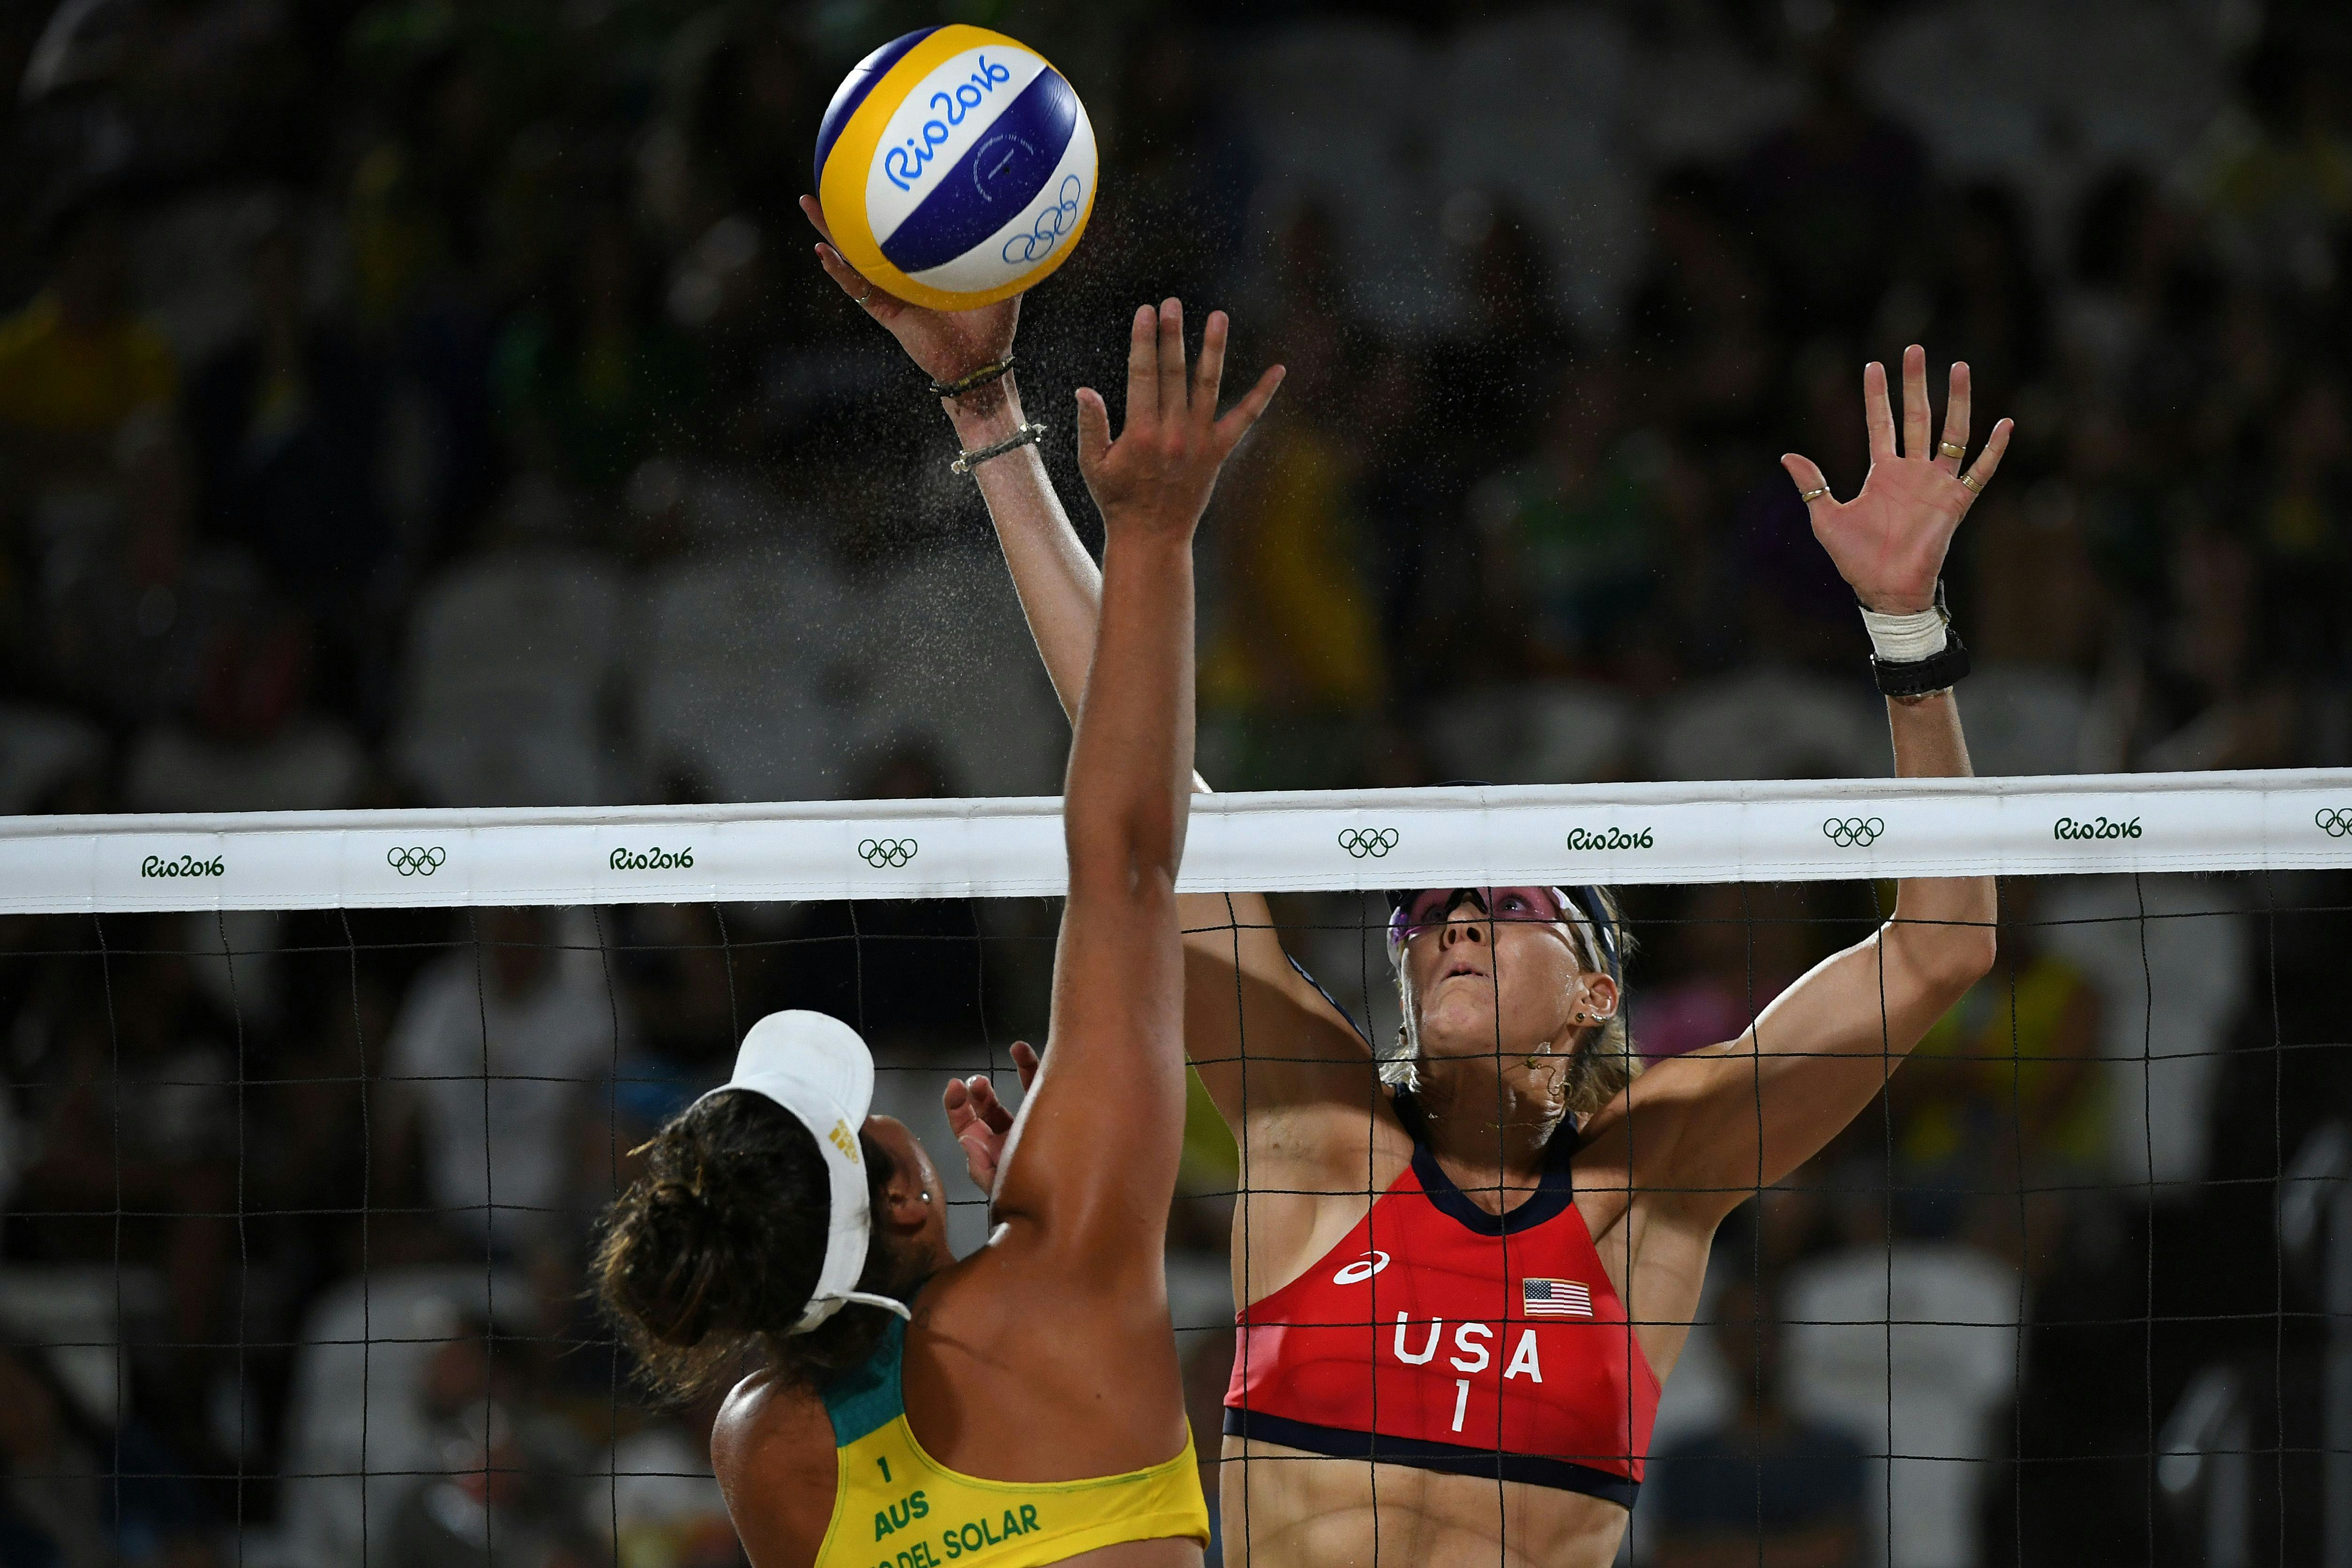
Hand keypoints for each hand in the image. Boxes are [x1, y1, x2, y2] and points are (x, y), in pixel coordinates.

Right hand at [800, 194, 1015, 389]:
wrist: (981, 364)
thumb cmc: (992, 325)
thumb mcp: (1002, 278)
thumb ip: (1006, 248)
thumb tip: (1026, 211)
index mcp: (925, 262)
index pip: (902, 227)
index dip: (888, 203)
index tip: (875, 171)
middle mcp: (903, 273)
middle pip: (867, 234)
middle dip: (846, 207)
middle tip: (826, 177)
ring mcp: (891, 291)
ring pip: (852, 256)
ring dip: (829, 231)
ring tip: (809, 204)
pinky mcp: (886, 312)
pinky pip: (857, 288)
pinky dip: (839, 271)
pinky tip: (823, 252)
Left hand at [942, 1040, 1039, 1193]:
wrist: (1067, 1204)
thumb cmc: (1033, 1203)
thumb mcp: (1000, 1187)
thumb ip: (979, 1166)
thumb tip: (967, 1138)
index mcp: (990, 1152)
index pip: (965, 1125)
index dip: (956, 1106)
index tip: (955, 1087)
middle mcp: (1007, 1137)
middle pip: (987, 1107)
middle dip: (980, 1091)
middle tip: (979, 1083)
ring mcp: (1029, 1126)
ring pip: (1016, 1093)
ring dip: (1012, 1070)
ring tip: (1014, 1052)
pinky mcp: (1052, 1117)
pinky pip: (1041, 1089)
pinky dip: (1032, 1068)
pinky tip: (1026, 1052)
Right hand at [1078, 299, 1283, 540]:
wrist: (1152, 537)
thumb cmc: (1117, 500)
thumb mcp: (1093, 465)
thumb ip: (1091, 426)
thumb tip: (1084, 390)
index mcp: (1142, 434)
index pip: (1143, 375)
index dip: (1144, 341)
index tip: (1146, 311)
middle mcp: (1174, 434)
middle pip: (1174, 373)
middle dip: (1173, 335)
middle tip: (1173, 303)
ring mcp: (1200, 442)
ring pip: (1209, 386)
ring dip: (1213, 349)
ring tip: (1218, 317)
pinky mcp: (1219, 452)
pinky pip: (1245, 418)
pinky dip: (1263, 394)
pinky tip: (1279, 370)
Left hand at [1783, 346, 2012, 613]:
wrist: (1884, 590)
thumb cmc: (1856, 559)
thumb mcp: (1825, 517)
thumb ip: (1811, 484)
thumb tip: (1786, 454)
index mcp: (1882, 473)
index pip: (1880, 423)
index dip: (1877, 395)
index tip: (1873, 365)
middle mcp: (1912, 472)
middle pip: (1916, 416)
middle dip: (1915, 383)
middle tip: (1915, 349)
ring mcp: (1936, 485)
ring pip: (1951, 432)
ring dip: (1956, 401)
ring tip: (1959, 367)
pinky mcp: (1955, 503)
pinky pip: (1980, 472)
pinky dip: (1993, 450)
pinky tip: (2004, 425)